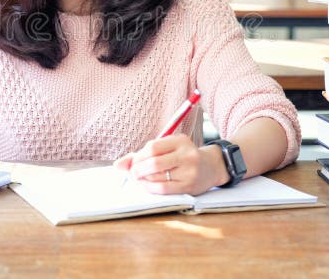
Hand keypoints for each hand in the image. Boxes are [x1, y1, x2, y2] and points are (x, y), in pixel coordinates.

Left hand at [113, 135, 227, 195]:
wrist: (211, 167)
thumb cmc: (183, 157)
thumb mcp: (167, 149)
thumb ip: (141, 154)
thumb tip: (116, 165)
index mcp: (180, 140)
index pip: (152, 147)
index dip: (138, 157)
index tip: (133, 163)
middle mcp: (187, 154)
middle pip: (154, 162)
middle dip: (137, 169)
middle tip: (132, 173)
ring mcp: (189, 171)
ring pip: (157, 176)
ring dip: (142, 179)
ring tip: (139, 179)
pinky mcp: (189, 186)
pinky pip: (163, 188)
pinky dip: (150, 188)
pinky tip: (146, 185)